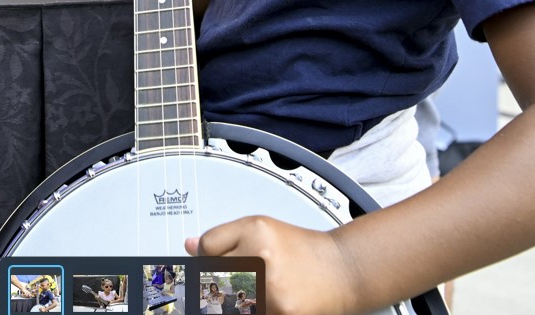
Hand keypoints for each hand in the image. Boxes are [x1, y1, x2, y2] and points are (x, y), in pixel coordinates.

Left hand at [187, 216, 359, 314]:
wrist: (343, 269)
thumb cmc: (303, 249)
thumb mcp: (263, 229)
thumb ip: (224, 237)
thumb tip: (190, 245)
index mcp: (255, 231)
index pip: (208, 248)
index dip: (206, 258)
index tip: (206, 266)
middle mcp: (261, 256)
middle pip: (214, 277)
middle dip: (219, 282)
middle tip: (240, 281)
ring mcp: (270, 288)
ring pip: (229, 301)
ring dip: (236, 300)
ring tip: (260, 290)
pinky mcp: (282, 313)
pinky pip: (249, 314)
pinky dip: (252, 310)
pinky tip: (268, 301)